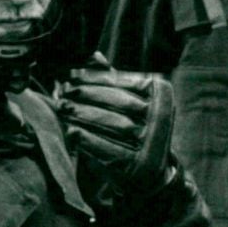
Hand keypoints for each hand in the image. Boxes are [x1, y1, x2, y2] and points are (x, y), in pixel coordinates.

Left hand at [58, 65, 176, 191]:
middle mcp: (163, 116)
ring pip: (116, 124)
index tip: (72, 74)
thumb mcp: (129, 100)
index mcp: (162, 93)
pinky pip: (111, 150)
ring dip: (86, 115)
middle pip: (121, 102)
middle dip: (89, 95)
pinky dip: (89, 141)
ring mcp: (154, 141)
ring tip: (64, 108)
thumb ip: (113, 80)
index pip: (126, 82)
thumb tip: (94, 56)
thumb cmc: (134, 125)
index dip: (97, 78)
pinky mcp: (140, 164)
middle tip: (64, 91)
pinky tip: (71, 132)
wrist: (151, 170)